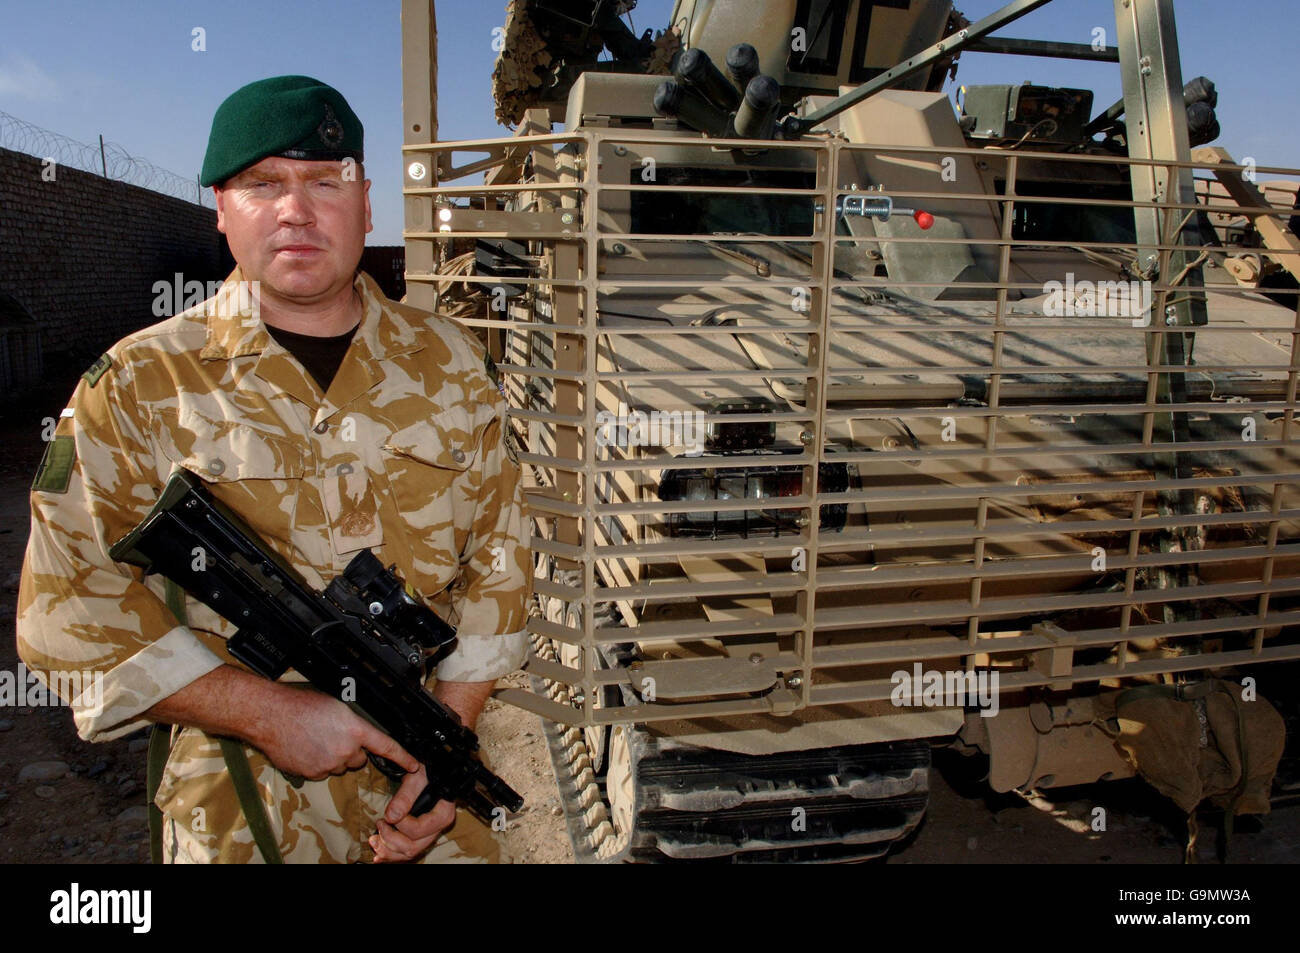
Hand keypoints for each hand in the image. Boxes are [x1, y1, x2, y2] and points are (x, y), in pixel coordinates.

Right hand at [253, 685, 419, 781]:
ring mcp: (328, 764)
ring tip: (316, 738)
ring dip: (334, 756)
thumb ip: (353, 720)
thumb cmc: (299, 705)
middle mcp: (345, 749)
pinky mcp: (312, 773)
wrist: (271, 716)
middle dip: (352, 750)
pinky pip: (322, 771)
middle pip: (359, 758)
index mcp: (354, 729)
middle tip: (334, 735)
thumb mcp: (336, 703)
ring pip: (340, 765)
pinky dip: (318, 763)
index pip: (386, 746)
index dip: (403, 757)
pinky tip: (306, 747)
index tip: (414, 765)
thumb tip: (361, 728)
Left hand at [370, 764, 455, 862]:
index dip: (400, 825)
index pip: (419, 830)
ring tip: (373, 841)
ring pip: (409, 853)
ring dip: (388, 851)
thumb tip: (391, 817)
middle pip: (414, 847)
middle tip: (379, 825)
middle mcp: (437, 829)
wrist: (430, 773)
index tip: (388, 815)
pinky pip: (406, 852)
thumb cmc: (427, 771)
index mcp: (442, 815)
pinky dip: (391, 854)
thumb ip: (405, 796)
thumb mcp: (417, 778)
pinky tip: (378, 853)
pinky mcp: (420, 836)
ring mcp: (429, 835)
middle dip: (391, 841)